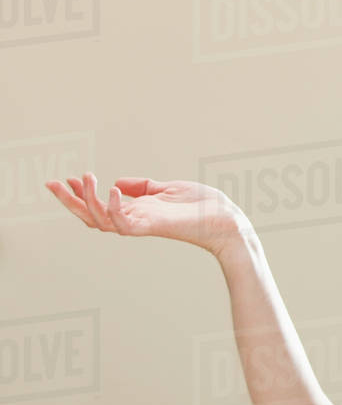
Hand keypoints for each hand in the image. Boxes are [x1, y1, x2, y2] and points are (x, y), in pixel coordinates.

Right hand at [44, 172, 248, 255]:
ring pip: (101, 220)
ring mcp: (143, 225)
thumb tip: (118, 183)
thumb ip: (142, 187)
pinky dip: (112, 208)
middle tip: (51, 183)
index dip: (80, 194)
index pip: (100, 206)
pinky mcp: (154, 226)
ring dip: (87, 200)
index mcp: (138, 211)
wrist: (227, 219)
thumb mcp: (167, 189)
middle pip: (91, 216)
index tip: (66, 178)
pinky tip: (109, 189)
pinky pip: (125, 223)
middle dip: (70, 201)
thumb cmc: (203, 205)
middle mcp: (136, 220)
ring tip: (83, 178)